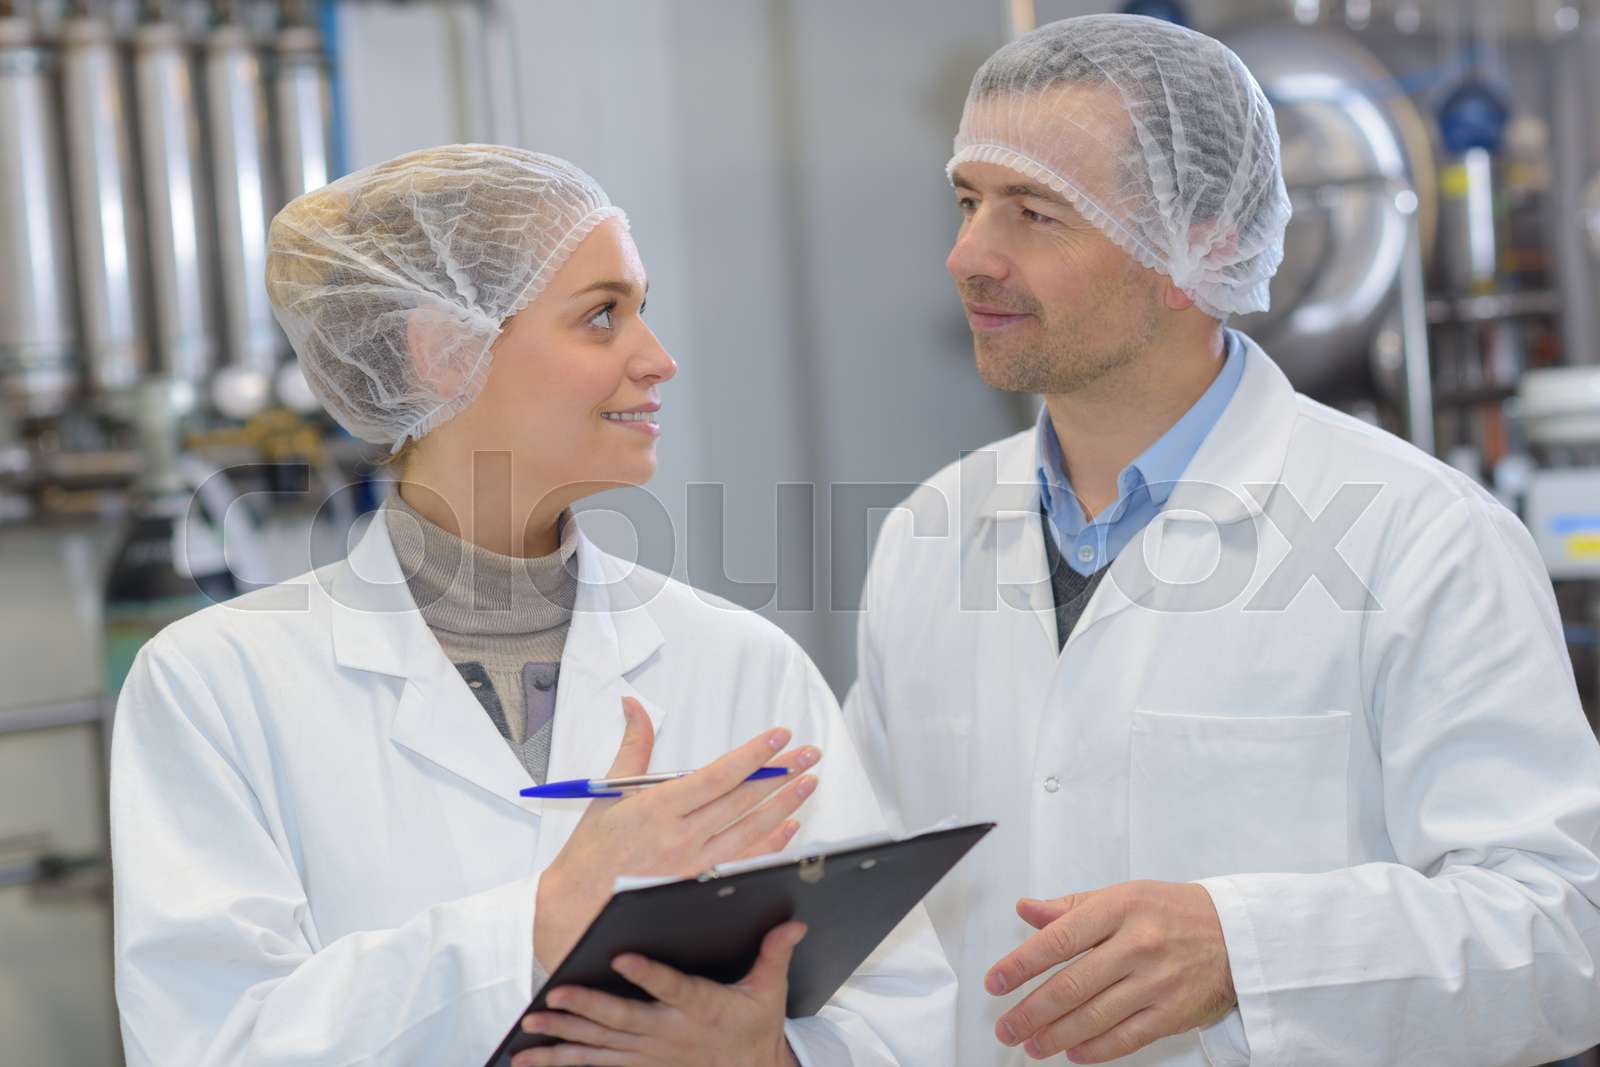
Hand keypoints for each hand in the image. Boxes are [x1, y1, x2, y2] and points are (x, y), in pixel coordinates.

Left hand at [512, 921, 807, 1066]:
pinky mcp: (640, 1066)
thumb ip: (774, 954)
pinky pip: (598, 1066)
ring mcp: (652, 1054)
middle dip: (587, 1009)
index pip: (673, 987)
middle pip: (624, 1021)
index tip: (622, 957)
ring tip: (531, 1028)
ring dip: (564, 1039)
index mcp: (703, 1007)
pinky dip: (565, 1062)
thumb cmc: (755, 1026)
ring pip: (601, 1047)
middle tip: (554, 996)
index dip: (648, 974)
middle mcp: (671, 1033)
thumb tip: (793, 924)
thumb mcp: (770, 990)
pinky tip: (535, 1057)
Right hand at [534, 698, 820, 970]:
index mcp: (658, 807)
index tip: (779, 736)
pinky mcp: (701, 882)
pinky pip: (745, 860)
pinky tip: (790, 825)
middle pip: (742, 800)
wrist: (580, 902)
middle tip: (809, 753)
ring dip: (784, 805)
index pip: (718, 775)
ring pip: (751, 830)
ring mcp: (694, 863)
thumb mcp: (610, 789)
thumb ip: (633, 745)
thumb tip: (633, 705)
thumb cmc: (595, 845)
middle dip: (780, 773)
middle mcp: (681, 836)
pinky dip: (771, 843)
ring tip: (808, 782)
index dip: (753, 755)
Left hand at [987, 881, 1234, 1062]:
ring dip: (1056, 1035)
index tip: (995, 982)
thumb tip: (1025, 910)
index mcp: (1119, 908)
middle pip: (1072, 985)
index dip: (1021, 965)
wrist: (1237, 935)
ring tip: (1031, 1045)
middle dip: (1031, 1011)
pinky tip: (1072, 1053)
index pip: (1058, 940)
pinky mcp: (1173, 1013)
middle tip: (1007, 1027)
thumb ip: (1070, 907)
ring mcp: (1156, 981)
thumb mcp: (1121, 896)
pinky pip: (1126, 1037)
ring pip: (1095, 1016)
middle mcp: (1137, 945)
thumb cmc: (1172, 912)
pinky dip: (1095, 1049)